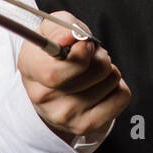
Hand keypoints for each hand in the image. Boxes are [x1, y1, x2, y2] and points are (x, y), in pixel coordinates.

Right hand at [18, 10, 129, 143]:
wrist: (51, 92)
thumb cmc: (54, 55)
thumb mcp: (50, 30)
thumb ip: (61, 26)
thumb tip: (71, 38)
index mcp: (30, 69)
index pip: (55, 73)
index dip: (80, 55)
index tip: (86, 44)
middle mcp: (43, 97)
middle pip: (94, 71)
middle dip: (100, 55)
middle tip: (91, 55)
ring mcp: (65, 116)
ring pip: (111, 80)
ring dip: (108, 70)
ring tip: (93, 72)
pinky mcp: (86, 125)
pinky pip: (122, 96)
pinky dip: (118, 86)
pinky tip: (101, 87)